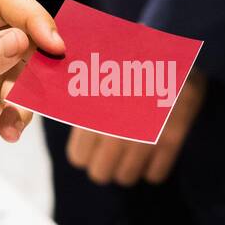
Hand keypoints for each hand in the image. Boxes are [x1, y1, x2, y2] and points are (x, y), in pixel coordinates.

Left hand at [0, 0, 65, 195]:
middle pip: (25, 32)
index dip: (33, 18)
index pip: (4, 1)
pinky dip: (22, 115)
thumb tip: (20, 39)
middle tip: (42, 87)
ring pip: (29, 69)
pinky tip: (7, 132)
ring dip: (29, 94)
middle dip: (37, 61)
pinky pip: (24, 100)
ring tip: (11, 117)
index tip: (53, 45)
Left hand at [65, 69, 206, 185]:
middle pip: (100, 174)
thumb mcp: (96, 67)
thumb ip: (77, 90)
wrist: (170, 46)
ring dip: (130, 167)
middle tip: (115, 149)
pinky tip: (156, 150)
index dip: (86, 152)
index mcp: (91, 114)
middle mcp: (114, 131)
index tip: (95, 143)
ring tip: (136, 149)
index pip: (78, 158)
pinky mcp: (171, 140)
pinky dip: (155, 168)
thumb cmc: (128, 56)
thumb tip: (54, 102)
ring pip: (127, 178)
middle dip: (106, 164)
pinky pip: (156, 175)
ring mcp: (143, 138)